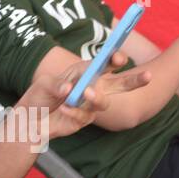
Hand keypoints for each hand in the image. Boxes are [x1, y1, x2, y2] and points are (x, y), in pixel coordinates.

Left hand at [17, 51, 150, 139]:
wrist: (30, 119)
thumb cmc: (39, 97)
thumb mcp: (44, 85)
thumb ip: (57, 85)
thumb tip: (69, 88)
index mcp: (85, 71)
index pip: (105, 63)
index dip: (115, 59)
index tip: (119, 58)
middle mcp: (92, 87)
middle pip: (119, 84)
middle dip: (135, 80)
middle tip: (148, 76)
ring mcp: (90, 105)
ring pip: (104, 102)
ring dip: (97, 96)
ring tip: (85, 92)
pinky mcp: (84, 120)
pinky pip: (84, 115)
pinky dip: (75, 111)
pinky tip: (65, 108)